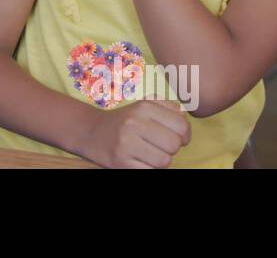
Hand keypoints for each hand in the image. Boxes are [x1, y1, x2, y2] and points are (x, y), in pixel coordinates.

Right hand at [77, 98, 191, 168]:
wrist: (91, 131)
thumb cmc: (125, 120)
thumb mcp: (144, 105)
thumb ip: (168, 107)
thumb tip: (185, 117)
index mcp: (144, 108)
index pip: (181, 125)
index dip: (185, 135)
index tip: (178, 138)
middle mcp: (134, 123)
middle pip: (174, 145)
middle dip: (172, 149)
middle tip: (162, 146)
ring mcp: (126, 144)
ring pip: (164, 161)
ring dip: (161, 160)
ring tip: (151, 154)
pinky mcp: (121, 162)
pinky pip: (151, 171)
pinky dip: (150, 168)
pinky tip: (143, 161)